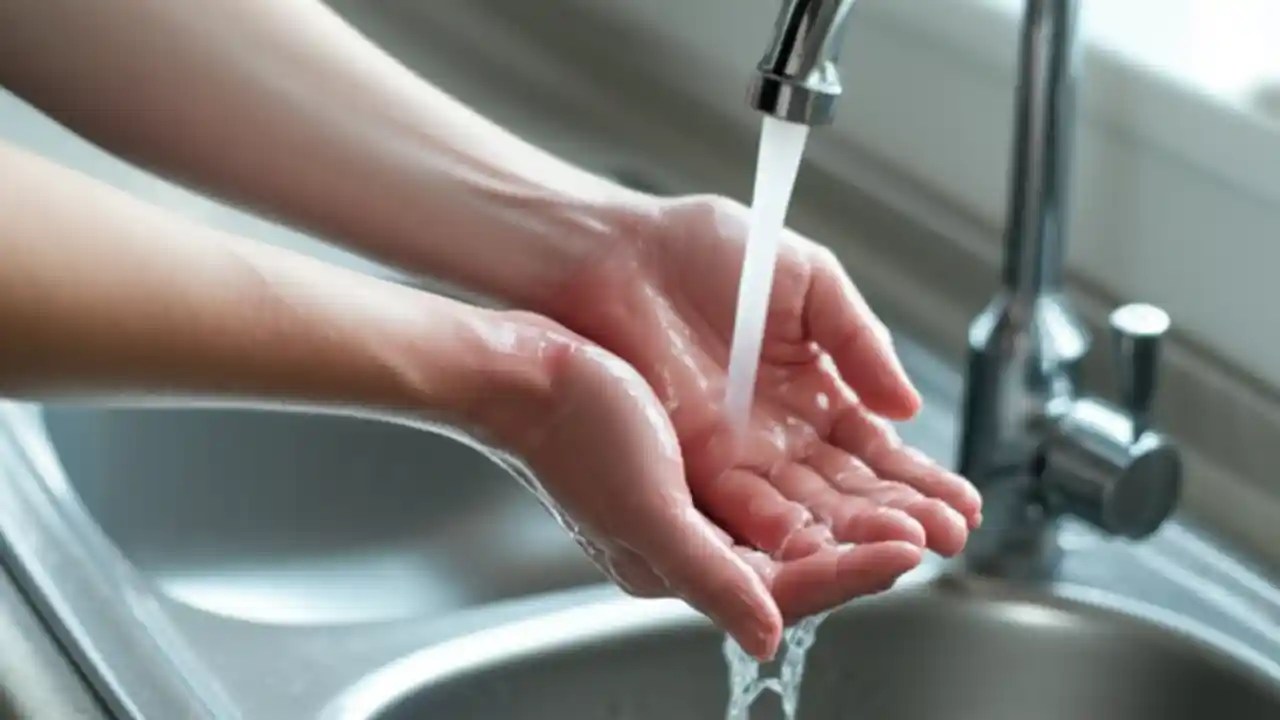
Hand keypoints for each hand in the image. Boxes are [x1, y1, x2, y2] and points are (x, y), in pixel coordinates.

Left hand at [531, 195, 981, 652]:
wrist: (619, 252)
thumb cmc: (701, 250)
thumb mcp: (806, 280)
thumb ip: (858, 340)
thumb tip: (908, 405)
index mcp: (813, 388)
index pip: (875, 450)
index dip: (919, 479)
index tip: (962, 506)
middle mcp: (779, 433)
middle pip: (849, 491)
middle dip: (902, 517)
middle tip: (950, 539)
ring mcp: (738, 453)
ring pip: (808, 511)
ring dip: (856, 536)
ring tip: (909, 552)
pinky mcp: (693, 464)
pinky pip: (748, 510)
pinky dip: (790, 533)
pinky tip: (831, 551)